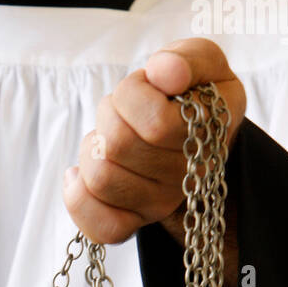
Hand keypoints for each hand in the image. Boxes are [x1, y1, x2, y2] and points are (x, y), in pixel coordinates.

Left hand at [63, 39, 245, 245]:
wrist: (193, 133)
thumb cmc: (191, 92)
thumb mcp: (200, 59)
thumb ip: (188, 58)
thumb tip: (163, 73)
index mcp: (209, 134)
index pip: (154, 124)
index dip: (133, 93)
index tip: (145, 83)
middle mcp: (189, 177)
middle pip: (118, 147)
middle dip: (109, 114)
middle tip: (124, 108)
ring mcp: (162, 203)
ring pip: (101, 179)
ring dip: (93, 147)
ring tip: (109, 135)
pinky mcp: (135, 222)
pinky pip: (100, 228)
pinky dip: (78, 197)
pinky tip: (80, 171)